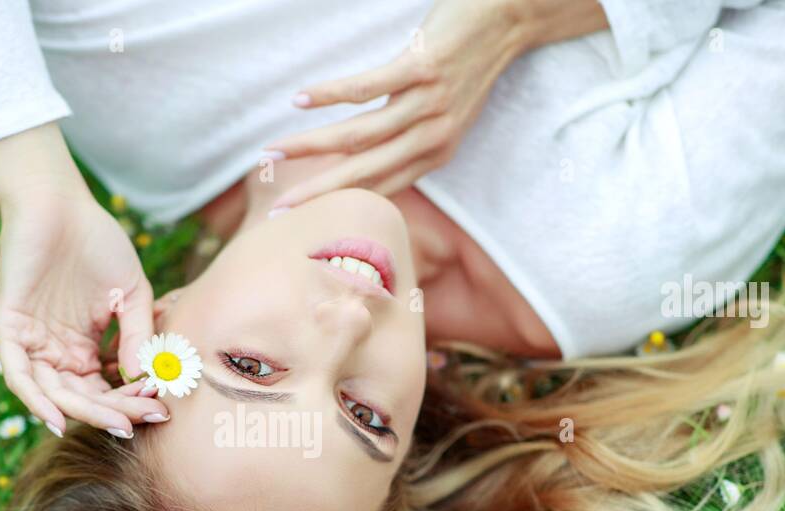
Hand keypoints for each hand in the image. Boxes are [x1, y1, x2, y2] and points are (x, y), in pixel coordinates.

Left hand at [0, 186, 168, 438]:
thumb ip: (138, 335)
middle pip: (81, 399)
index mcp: (83, 347)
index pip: (105, 390)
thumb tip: (144, 379)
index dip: (130, 404)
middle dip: (113, 413)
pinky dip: (36, 401)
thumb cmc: (96, 242)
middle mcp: (55, 351)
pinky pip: (18, 376)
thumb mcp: (131, 294)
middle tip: (142, 421)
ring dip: (84, 412)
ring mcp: (31, 341)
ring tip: (117, 423)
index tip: (160, 409)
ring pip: (53, 394)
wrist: (59, 203)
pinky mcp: (9, 328)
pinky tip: (59, 419)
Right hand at [263, 0, 533, 209]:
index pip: (378, 186)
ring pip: (359, 135)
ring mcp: (427, 103)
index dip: (338, 203)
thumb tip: (363, 152)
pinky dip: (330, 94)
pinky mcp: (422, 67)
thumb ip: (410, 137)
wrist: (511, 17)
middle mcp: (432, 136)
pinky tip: (300, 100)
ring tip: (273, 151)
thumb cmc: (470, 63)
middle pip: (363, 171)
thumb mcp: (446, 114)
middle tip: (278, 209)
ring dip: (311, 144)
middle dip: (317, 192)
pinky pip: (367, 88)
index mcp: (435, 153)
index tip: (303, 216)